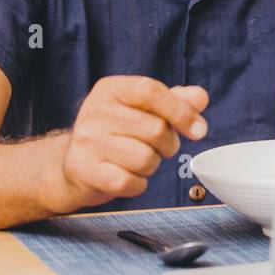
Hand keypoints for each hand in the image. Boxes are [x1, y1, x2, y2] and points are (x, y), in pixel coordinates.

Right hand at [54, 77, 208, 210]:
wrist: (74, 166)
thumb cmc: (117, 133)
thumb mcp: (144, 109)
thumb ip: (175, 101)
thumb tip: (199, 98)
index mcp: (111, 89)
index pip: (151, 91)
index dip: (181, 111)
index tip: (199, 130)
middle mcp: (94, 111)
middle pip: (155, 129)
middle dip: (168, 144)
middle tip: (159, 147)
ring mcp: (86, 141)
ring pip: (145, 159)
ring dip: (152, 165)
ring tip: (139, 160)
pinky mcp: (84, 171)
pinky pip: (129, 182)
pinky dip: (137, 184)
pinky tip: (127, 176)